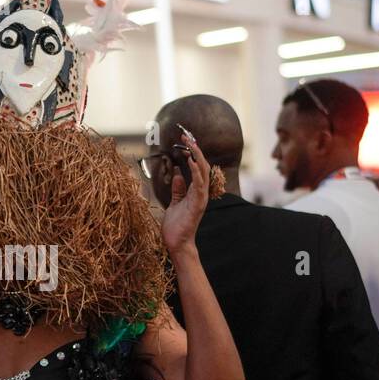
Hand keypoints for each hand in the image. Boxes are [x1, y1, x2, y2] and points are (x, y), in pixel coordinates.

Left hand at [160, 127, 208, 254]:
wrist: (176, 243)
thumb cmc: (176, 226)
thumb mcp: (174, 203)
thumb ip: (178, 189)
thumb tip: (178, 173)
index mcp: (195, 191)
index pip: (197, 167)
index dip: (192, 153)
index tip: (184, 141)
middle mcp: (200, 192)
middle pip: (202, 165)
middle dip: (195, 149)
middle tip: (186, 136)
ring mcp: (200, 198)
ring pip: (204, 172)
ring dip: (197, 156)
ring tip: (190, 143)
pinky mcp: (198, 204)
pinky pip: (199, 184)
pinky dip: (196, 171)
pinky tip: (191, 160)